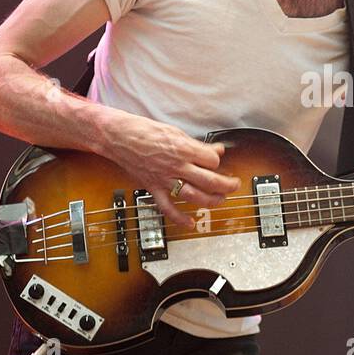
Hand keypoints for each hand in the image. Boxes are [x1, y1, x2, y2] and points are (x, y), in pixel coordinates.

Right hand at [98, 113, 240, 227]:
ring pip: (194, 196)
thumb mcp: (175, 132)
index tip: (217, 161)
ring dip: (211, 201)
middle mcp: (176, 166)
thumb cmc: (144, 131)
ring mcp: (165, 179)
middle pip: (210, 180)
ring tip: (220, 200)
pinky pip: (168, 208)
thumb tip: (216, 150)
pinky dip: (179, 218)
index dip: (217, 161)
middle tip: (234, 185)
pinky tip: (191, 223)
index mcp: (183, 149)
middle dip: (226, 185)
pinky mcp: (154, 188)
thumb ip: (197, 145)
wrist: (119, 137)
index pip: (212, 160)